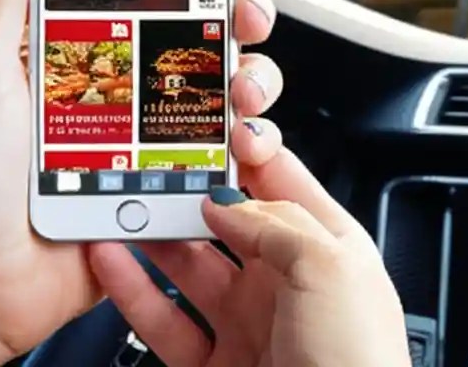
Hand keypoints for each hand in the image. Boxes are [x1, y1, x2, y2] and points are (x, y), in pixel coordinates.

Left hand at [0, 0, 286, 359]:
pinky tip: (242, 138)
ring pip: (226, 88)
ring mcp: (148, 136)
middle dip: (240, 9)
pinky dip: (249, 143)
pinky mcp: (166, 185)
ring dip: (253, 74)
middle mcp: (121, 85)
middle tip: (246, 8)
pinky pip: (224, 156)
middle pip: (203, 30)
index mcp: (78, 47)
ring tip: (241, 85)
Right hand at [87, 156, 412, 365]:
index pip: (281, 182)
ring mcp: (250, 327)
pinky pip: (165, 320)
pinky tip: (110, 261)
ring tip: (115, 205)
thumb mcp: (328, 265)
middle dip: (186, 194)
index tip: (201, 125)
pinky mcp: (215, 365)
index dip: (243, 151)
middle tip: (144, 166)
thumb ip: (272, 222)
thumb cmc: (357, 361)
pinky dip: (134, 290)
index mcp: (330, 250)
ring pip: (190, 267)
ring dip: (152, 237)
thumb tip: (225, 200)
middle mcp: (288, 285)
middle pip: (226, 224)